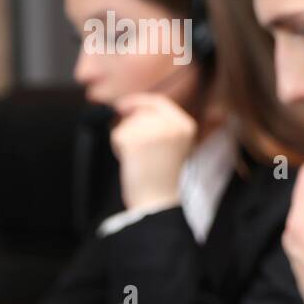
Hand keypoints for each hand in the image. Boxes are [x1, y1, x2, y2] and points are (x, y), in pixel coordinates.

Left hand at [110, 92, 197, 209]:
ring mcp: (154, 131)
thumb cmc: (162, 178)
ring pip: (126, 124)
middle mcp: (172, 125)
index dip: (139, 102)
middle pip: (139, 113)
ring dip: (125, 139)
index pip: (159, 102)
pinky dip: (118, 148)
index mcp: (186, 126)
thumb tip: (127, 107)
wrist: (159, 201)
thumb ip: (159, 124)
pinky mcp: (135, 140)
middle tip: (137, 152)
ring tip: (139, 159)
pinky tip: (131, 162)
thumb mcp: (172, 145)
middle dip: (130, 127)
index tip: (122, 106)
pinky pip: (117, 135)